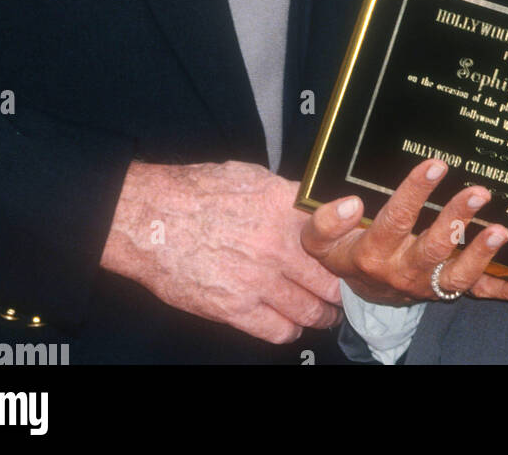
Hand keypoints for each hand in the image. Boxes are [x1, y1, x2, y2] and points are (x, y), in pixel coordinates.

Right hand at [99, 160, 341, 343]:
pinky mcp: (235, 309)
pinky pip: (279, 331)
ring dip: (322, 315)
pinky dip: (291, 330)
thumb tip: (313, 204)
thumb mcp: (252, 177)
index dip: (351, 245)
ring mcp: (258, 280)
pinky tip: (291, 324)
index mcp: (285, 207)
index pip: (339, 232)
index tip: (356, 252)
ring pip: (311, 310)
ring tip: (325, 313)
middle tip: (345, 291)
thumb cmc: (197, 192)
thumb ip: (287, 195)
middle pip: (331, 279)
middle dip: (341, 288)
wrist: (152, 219)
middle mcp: (278, 245)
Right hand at [301, 158, 507, 305]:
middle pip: (432, 249)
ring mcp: (428, 284)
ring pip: (457, 276)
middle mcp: (403, 271)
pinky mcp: (446, 291)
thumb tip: (350, 203)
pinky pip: (476, 294)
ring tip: (501, 231)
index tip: (436, 164)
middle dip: (456, 220)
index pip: (394, 220)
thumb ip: (325, 222)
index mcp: (373, 253)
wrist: (359, 289)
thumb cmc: (345, 249)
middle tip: (478, 191)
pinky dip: (503, 292)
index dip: (414, 193)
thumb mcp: (320, 241)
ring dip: (481, 255)